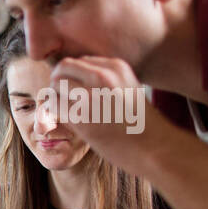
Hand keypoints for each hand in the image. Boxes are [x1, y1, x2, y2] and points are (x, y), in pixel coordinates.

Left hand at [48, 57, 164, 173]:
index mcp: (115, 66)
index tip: (74, 93)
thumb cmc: (139, 123)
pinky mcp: (81, 115)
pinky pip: (53, 106)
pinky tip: (66, 122)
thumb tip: (74, 79)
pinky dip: (53, 114)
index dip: (71, 77)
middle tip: (63, 102)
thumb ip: (105, 80)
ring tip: (65, 113)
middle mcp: (103, 76)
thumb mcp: (128, 88)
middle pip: (62, 68)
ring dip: (54, 99)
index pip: (78, 61)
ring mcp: (91, 95)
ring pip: (54, 86)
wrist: (154, 147)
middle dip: (57, 84)